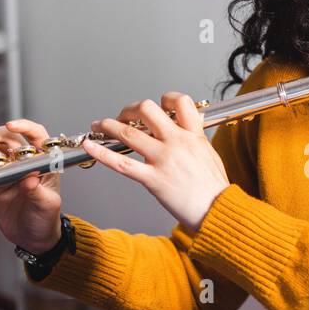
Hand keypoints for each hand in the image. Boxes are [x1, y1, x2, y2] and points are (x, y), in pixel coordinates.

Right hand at [0, 119, 62, 252]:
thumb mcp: (46, 205)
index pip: (37, 136)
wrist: (31, 238)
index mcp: (44, 162)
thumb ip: (37, 191)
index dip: (25, 127)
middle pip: (8, 138)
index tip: (11, 125)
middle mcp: (25, 162)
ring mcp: (8, 169)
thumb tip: (29, 178)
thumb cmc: (45, 219)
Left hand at [85, 93, 229, 232]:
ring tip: (99, 126)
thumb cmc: (215, 189)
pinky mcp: (153, 179)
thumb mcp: (210, 154)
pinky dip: (102, 153)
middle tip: (124, 116)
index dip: (166, 99)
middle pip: (147, 110)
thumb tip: (186, 130)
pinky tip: (90, 145)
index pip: (180, 102)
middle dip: (131, 109)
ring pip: (129, 133)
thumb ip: (196, 140)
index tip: (158, 105)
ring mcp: (164, 160)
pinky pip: (123, 164)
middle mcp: (177, 143)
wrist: (218, 211)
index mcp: (194, 135)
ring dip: (108, 125)